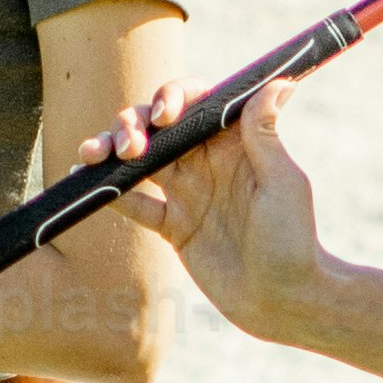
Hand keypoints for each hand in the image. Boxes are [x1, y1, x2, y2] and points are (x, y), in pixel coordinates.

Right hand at [93, 80, 323, 333]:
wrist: (283, 300)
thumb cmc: (294, 240)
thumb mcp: (283, 182)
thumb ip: (265, 134)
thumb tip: (277, 82)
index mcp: (234, 143)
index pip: (196, 104)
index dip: (173, 98)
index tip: (164, 116)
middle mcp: (206, 162)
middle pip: (158, 127)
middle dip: (133, 123)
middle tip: (129, 146)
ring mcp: (187, 193)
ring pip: (139, 160)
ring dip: (112, 150)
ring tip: (93, 154)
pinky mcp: (172, 226)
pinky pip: (135, 204)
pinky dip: (109, 193)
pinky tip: (88, 185)